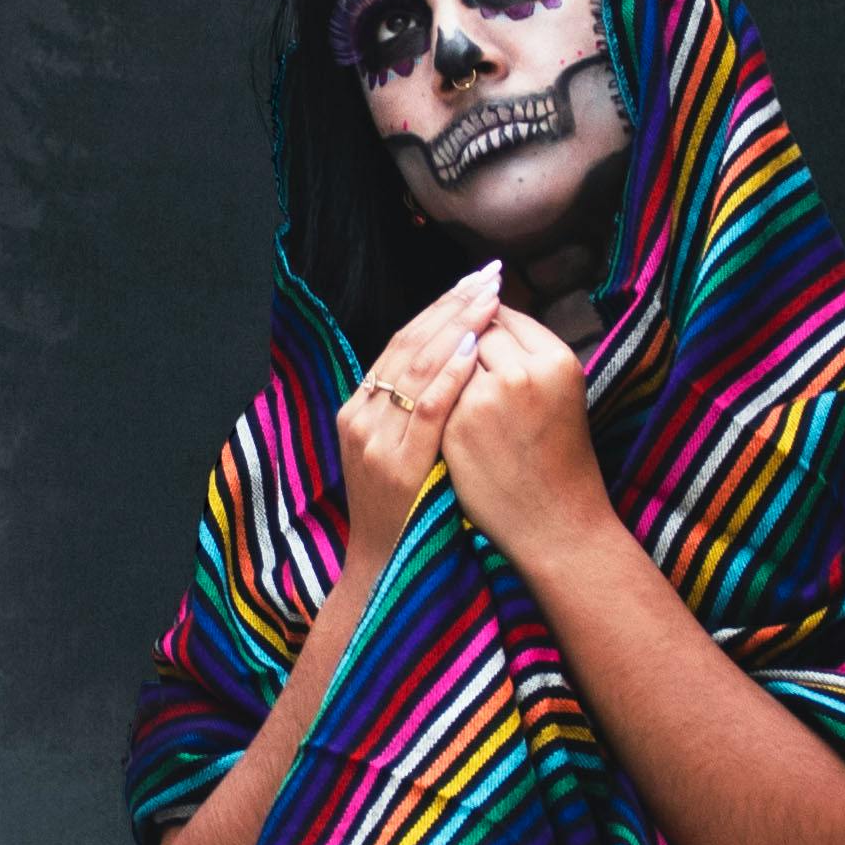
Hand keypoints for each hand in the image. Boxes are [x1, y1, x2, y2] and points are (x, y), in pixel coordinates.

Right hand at [337, 259, 501, 576]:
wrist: (384, 570)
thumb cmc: (404, 511)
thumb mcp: (399, 450)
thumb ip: (412, 410)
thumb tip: (451, 359)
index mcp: (358, 409)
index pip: (400, 343)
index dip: (437, 310)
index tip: (472, 282)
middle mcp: (360, 416)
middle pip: (407, 344)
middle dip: (451, 306)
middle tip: (485, 275)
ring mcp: (374, 438)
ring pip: (415, 367)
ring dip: (455, 327)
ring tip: (486, 296)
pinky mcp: (396, 462)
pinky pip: (427, 407)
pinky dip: (450, 374)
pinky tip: (474, 346)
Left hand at [436, 302, 612, 584]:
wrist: (554, 524)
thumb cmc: (559, 457)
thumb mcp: (558, 394)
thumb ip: (525, 354)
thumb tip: (478, 320)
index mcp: (557, 360)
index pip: (506, 316)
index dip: (485, 316)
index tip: (474, 317)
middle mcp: (523, 374)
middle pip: (473, 331)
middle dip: (460, 332)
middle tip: (457, 341)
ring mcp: (485, 400)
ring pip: (448, 358)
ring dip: (441, 360)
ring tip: (442, 368)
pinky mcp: (456, 428)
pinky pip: (433, 392)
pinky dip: (430, 390)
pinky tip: (424, 393)